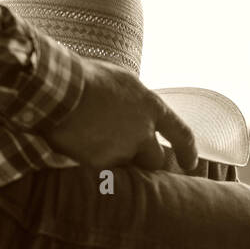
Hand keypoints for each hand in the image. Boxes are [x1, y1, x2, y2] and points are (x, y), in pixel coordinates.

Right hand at [43, 58, 197, 170]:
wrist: (59, 91)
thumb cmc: (85, 78)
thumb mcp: (121, 81)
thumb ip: (134, 102)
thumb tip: (135, 111)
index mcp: (151, 107)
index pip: (181, 133)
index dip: (187, 150)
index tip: (190, 163)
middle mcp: (142, 132)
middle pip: (154, 160)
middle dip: (143, 158)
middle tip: (125, 151)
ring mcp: (122, 150)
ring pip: (126, 166)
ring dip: (115, 158)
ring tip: (92, 140)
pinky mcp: (100, 164)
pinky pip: (102, 170)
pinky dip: (94, 163)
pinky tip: (78, 147)